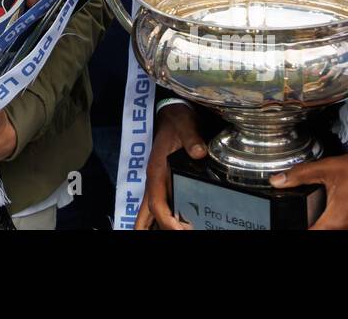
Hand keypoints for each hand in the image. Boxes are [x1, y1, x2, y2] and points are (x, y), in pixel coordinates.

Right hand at [142, 102, 205, 229]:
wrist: (172, 112)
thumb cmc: (177, 120)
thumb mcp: (185, 125)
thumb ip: (191, 138)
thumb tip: (199, 152)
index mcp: (157, 171)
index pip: (157, 202)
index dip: (167, 219)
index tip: (180, 229)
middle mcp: (154, 180)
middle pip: (148, 211)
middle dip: (154, 227)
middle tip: (175, 234)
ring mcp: (158, 181)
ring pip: (150, 209)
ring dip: (155, 224)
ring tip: (165, 233)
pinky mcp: (165, 180)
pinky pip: (160, 203)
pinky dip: (161, 217)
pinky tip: (172, 223)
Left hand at [271, 152, 347, 228]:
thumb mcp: (329, 168)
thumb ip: (300, 175)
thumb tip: (278, 181)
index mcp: (337, 222)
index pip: (311, 235)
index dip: (302, 228)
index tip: (299, 223)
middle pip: (327, 235)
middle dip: (320, 225)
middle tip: (318, 213)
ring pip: (345, 235)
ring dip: (337, 226)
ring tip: (336, 211)